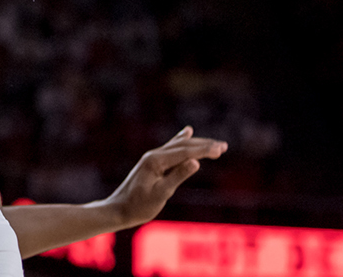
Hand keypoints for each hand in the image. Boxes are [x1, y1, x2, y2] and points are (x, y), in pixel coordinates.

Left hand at [102, 127, 226, 226]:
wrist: (118, 210)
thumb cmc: (139, 206)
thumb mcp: (161, 194)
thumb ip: (178, 177)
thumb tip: (196, 162)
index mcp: (156, 161)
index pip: (185, 152)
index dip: (204, 150)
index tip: (221, 149)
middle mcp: (154, 155)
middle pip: (183, 146)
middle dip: (204, 145)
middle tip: (224, 147)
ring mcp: (152, 158)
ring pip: (178, 146)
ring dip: (196, 144)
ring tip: (213, 144)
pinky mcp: (152, 163)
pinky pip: (171, 148)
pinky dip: (182, 141)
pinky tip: (187, 132)